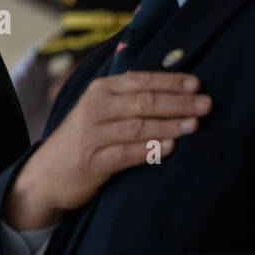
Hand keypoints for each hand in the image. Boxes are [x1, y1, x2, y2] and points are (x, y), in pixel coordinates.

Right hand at [3, 72, 211, 229]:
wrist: (47, 174)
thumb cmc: (84, 139)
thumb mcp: (98, 110)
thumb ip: (127, 96)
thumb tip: (173, 86)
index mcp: (99, 91)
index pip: (140, 81)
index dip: (170, 82)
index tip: (197, 85)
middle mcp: (94, 109)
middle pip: (143, 102)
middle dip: (178, 103)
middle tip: (207, 105)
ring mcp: (92, 136)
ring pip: (137, 126)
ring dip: (169, 125)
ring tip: (195, 125)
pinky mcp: (92, 162)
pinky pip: (126, 154)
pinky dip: (150, 150)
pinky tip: (171, 148)